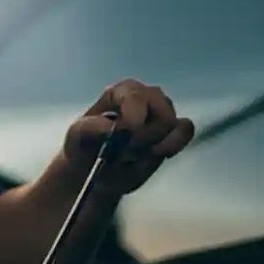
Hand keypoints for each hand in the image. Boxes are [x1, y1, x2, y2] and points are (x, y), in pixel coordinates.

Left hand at [62, 78, 194, 195]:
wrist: (95, 172)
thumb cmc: (84, 147)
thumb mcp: (77, 137)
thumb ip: (91, 129)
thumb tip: (110, 127)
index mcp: (122, 91)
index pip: (137, 98)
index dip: (134, 120)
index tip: (125, 139)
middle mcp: (146, 96)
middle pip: (162, 113)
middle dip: (145, 137)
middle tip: (125, 153)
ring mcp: (162, 111)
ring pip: (173, 125)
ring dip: (154, 145)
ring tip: (132, 155)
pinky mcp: (174, 129)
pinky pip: (185, 131)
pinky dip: (173, 145)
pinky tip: (156, 154)